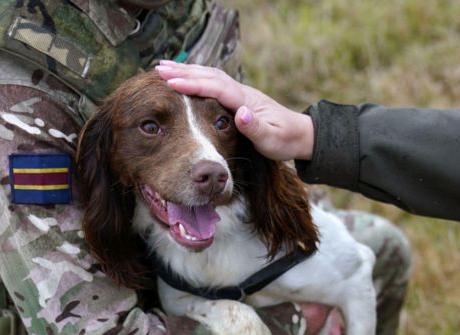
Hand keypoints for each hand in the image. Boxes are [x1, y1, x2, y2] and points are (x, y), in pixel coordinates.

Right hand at [155, 62, 314, 160]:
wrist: (300, 135)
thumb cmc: (285, 141)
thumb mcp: (272, 140)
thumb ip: (256, 128)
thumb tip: (241, 113)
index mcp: (246, 101)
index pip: (216, 88)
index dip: (194, 84)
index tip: (172, 83)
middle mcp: (242, 93)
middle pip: (210, 76)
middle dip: (184, 72)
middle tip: (159, 69)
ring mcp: (240, 94)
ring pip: (210, 76)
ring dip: (188, 71)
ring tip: (164, 68)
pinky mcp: (238, 98)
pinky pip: (213, 83)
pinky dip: (197, 77)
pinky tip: (184, 78)